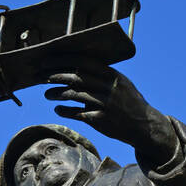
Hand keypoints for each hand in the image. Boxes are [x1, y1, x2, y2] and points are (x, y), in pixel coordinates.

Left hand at [44, 58, 177, 166]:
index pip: (84, 62)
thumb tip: (77, 66)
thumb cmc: (128, 102)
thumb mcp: (121, 84)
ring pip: (75, 95)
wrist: (144, 126)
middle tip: (41, 76)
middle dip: (56, 75)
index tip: (48, 59)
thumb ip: (102, 75)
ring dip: (57, 93)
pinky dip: (66, 111)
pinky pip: (78, 114)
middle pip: (77, 77)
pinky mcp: (101, 121)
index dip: (64, 59)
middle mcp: (109, 88)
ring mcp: (105, 104)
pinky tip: (57, 109)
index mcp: (113, 75)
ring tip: (46, 94)